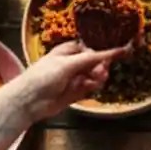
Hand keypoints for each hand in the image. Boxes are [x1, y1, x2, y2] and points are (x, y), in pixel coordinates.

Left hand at [10, 41, 127, 121]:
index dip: (103, 51)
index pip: (91, 48)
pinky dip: (93, 87)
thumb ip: (90, 59)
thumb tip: (112, 52)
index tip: (120, 52)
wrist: (30, 101)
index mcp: (68, 51)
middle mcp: (73, 63)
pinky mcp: (76, 92)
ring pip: (95, 75)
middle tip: (101, 71)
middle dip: (100, 66)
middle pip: (95, 62)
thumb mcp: (67, 64)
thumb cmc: (44, 76)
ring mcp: (75, 78)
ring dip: (98, 77)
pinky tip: (93, 87)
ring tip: (97, 80)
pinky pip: (91, 87)